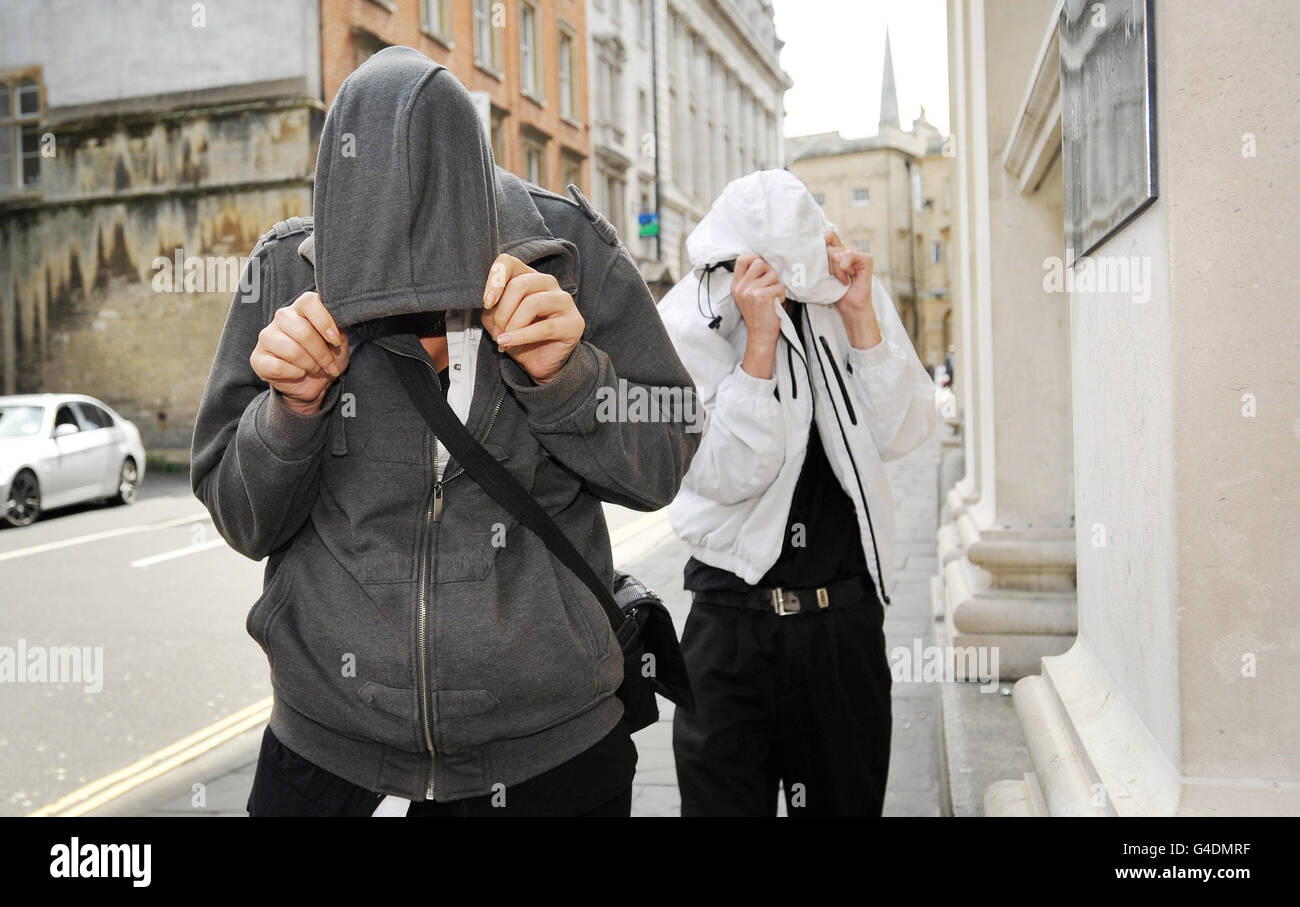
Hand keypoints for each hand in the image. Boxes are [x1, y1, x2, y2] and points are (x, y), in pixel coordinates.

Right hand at [250, 291, 348, 414]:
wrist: (312, 382)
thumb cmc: (325, 356)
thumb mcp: (338, 342)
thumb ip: (339, 328)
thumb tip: (340, 322)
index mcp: (301, 308)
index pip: (309, 302)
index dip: (324, 322)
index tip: (335, 342)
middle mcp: (282, 317)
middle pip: (303, 332)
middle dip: (322, 355)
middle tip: (330, 366)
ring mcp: (266, 336)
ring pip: (292, 351)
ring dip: (310, 365)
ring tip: (316, 370)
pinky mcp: (257, 358)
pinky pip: (278, 367)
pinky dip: (294, 374)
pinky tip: (299, 373)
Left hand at [480, 253, 584, 385]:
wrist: (537, 364)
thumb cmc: (518, 338)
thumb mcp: (496, 320)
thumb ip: (492, 306)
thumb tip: (490, 300)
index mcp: (529, 277)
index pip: (509, 262)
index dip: (495, 279)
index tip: (487, 302)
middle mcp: (549, 284)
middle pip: (520, 284)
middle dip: (503, 311)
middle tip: (497, 331)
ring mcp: (564, 301)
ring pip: (533, 303)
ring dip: (512, 324)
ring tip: (503, 339)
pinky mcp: (574, 323)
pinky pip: (545, 327)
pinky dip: (522, 336)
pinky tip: (508, 343)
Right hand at [731, 254, 785, 379]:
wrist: (760, 335)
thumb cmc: (758, 314)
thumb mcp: (747, 295)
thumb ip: (751, 279)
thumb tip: (765, 260)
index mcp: (736, 284)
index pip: (742, 259)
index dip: (755, 258)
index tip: (762, 269)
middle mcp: (741, 286)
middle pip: (759, 262)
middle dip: (770, 272)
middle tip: (770, 285)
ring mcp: (750, 291)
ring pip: (772, 274)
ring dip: (777, 284)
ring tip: (773, 296)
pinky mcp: (761, 296)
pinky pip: (779, 286)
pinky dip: (782, 294)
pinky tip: (777, 302)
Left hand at [826, 230, 881, 348]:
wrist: (849, 307)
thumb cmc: (836, 293)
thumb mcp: (823, 273)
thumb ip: (820, 257)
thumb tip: (815, 243)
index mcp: (838, 251)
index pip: (828, 235)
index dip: (822, 243)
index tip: (820, 262)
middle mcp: (848, 250)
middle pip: (829, 248)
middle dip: (828, 266)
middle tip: (834, 278)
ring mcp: (858, 254)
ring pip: (836, 254)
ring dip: (836, 270)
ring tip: (842, 281)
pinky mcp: (866, 259)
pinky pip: (850, 255)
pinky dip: (845, 267)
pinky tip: (848, 277)